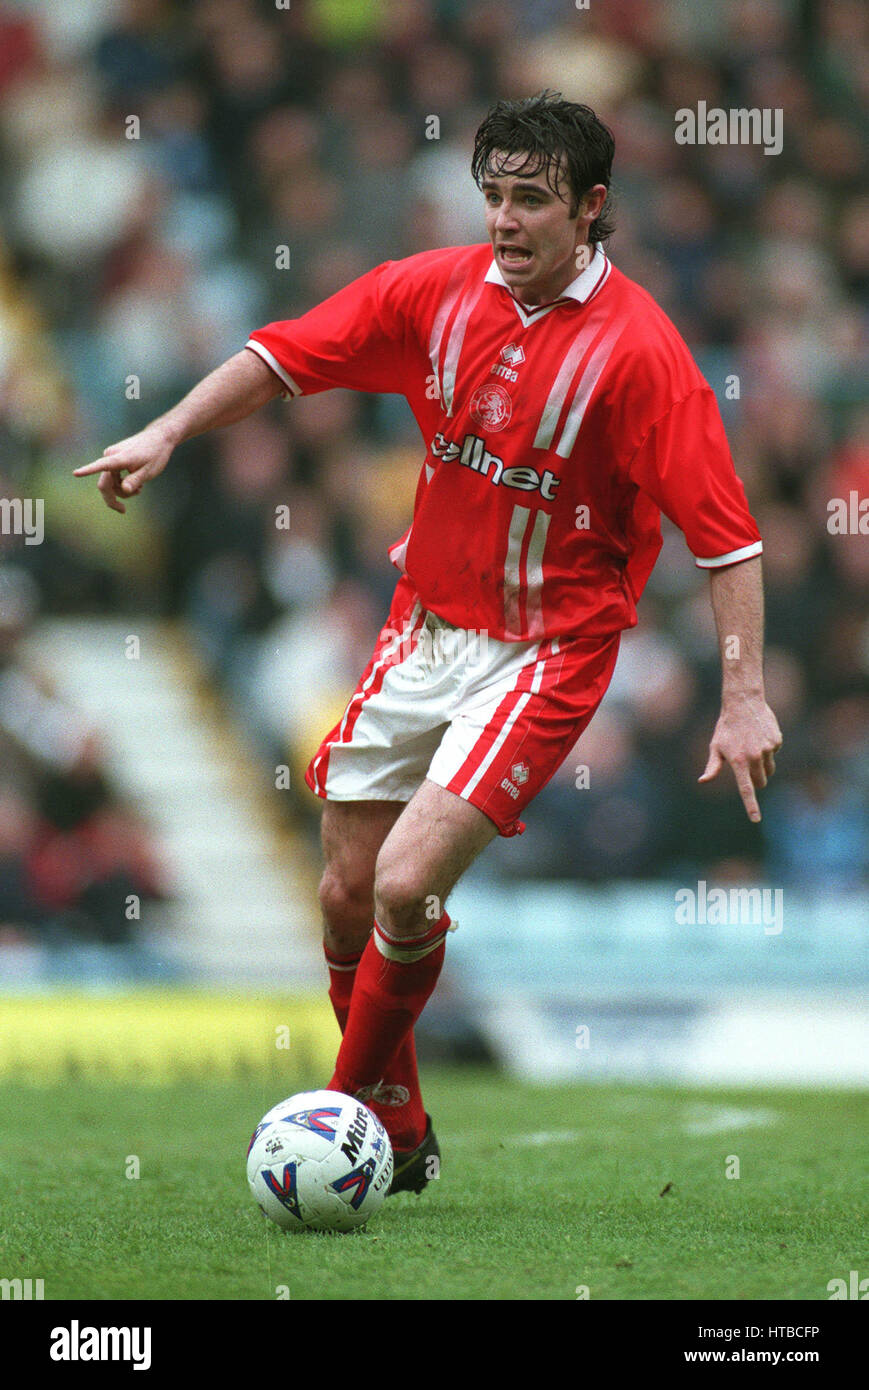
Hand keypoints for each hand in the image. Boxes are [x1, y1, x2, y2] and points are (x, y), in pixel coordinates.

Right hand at [73, 423, 176, 512]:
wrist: (159, 438)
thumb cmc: (156, 454)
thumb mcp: (149, 471)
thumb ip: (135, 481)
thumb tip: (124, 490)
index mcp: (119, 458)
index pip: (101, 466)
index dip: (87, 471)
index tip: (75, 473)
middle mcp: (110, 455)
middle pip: (104, 483)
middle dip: (114, 497)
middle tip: (123, 511)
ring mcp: (110, 456)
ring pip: (110, 482)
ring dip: (122, 490)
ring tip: (139, 489)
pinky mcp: (113, 458)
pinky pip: (113, 477)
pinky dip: (122, 483)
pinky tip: (136, 485)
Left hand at [699, 696, 781, 821]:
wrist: (744, 702)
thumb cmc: (726, 727)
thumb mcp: (716, 746)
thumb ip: (712, 766)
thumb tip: (703, 781)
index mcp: (738, 761)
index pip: (746, 789)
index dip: (751, 806)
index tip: (756, 819)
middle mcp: (755, 757)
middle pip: (761, 783)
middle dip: (755, 781)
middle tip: (746, 766)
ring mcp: (768, 749)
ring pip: (769, 770)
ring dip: (762, 766)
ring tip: (751, 747)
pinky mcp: (777, 741)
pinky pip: (775, 754)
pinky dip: (768, 749)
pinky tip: (759, 736)